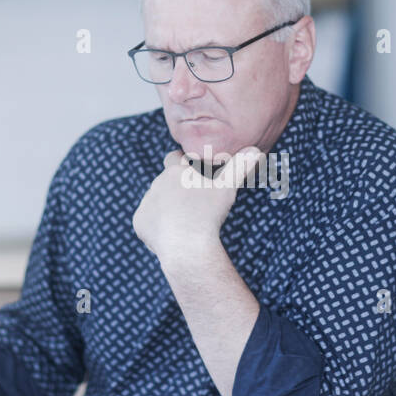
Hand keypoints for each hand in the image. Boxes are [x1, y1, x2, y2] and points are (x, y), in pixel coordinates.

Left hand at [132, 146, 260, 263]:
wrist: (186, 246)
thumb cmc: (208, 214)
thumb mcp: (227, 187)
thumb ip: (240, 167)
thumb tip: (256, 150)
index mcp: (174, 171)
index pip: (174, 158)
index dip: (182, 163)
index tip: (192, 173)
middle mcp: (156, 184)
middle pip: (164, 181)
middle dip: (175, 188)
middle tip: (192, 201)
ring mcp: (146, 203)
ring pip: (155, 201)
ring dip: (166, 207)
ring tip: (183, 220)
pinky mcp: (139, 223)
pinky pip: (147, 221)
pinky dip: (157, 226)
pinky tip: (172, 234)